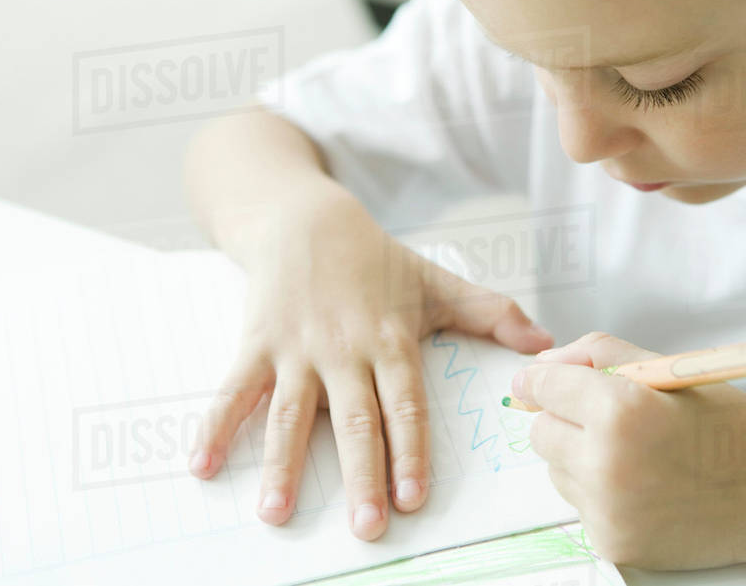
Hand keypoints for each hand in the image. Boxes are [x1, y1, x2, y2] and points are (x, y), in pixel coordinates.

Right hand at [189, 192, 553, 539]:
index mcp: (391, 340)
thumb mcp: (435, 282)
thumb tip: (544, 343)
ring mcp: (297, 348)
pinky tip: (201, 467)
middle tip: (365, 527)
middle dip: (360, 476)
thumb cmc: (375, 260)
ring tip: (278, 512)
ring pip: (291, 413)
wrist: (307, 220)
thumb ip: (489, 313)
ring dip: (283, 464)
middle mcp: (345, 349)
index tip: (413, 498)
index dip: (410, 452)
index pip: (405, 404)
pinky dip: (215, 427)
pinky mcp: (257, 342)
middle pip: (355, 420)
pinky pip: (233, 390)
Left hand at [513, 331, 745, 569]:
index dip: (542, 380)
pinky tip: (647, 487)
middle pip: (539, 433)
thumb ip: (596, 354)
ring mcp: (609, 512)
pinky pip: (581, 507)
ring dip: (581, 459)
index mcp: (619, 410)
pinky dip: (602, 495)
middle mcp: (607, 465)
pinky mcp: (614, 544)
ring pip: (557, 472)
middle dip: (565, 420)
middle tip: (611, 419)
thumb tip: (539, 368)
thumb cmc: (725, 422)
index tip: (543, 383)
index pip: (542, 388)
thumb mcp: (666, 368)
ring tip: (638, 455)